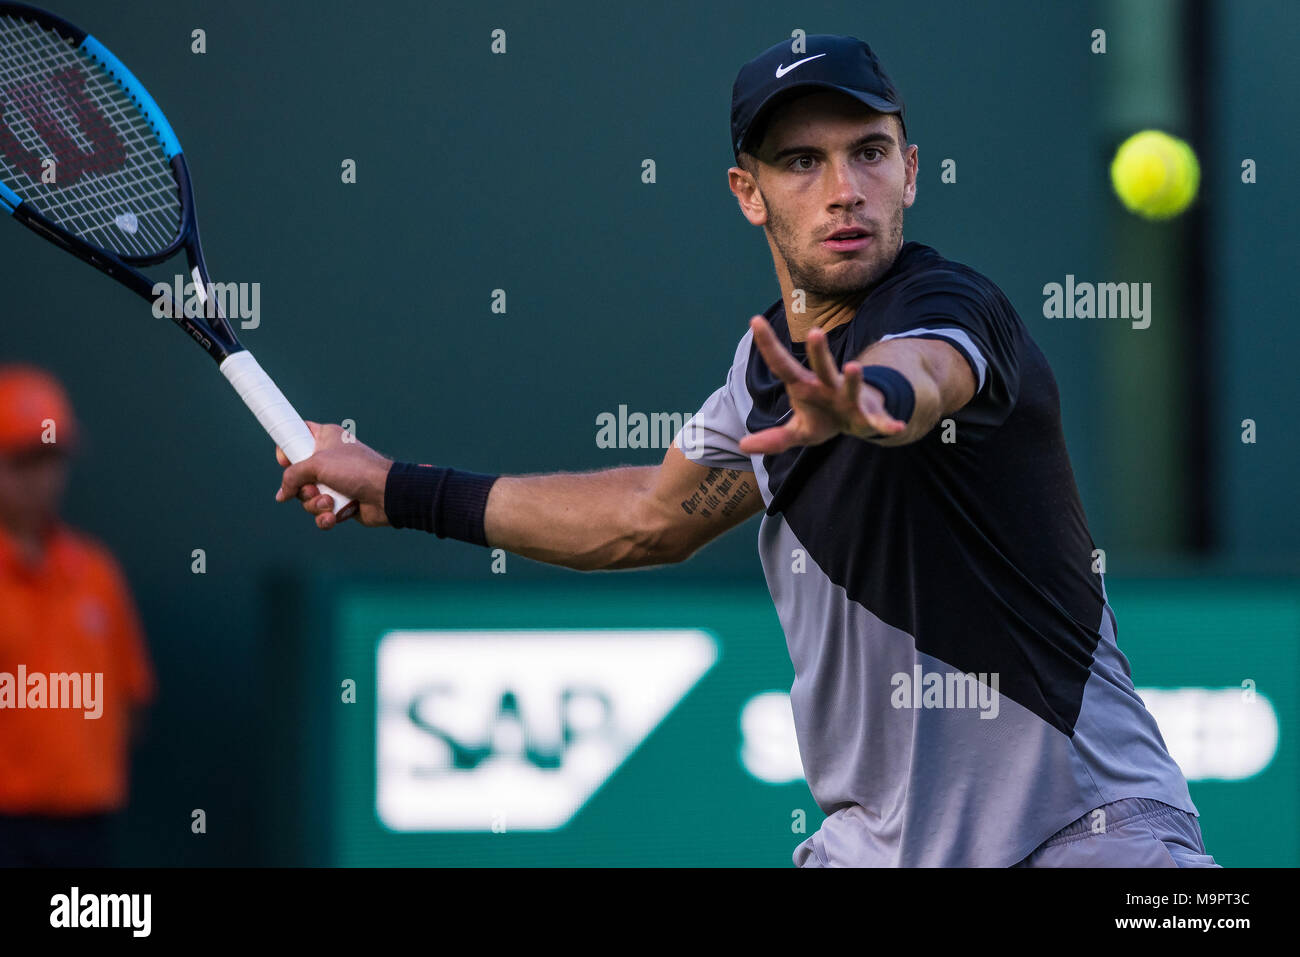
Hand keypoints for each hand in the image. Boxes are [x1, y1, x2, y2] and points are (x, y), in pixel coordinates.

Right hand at [275, 422, 392, 529]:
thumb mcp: (317, 465)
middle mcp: (329, 458)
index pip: (297, 435)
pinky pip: (322, 512)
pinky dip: (325, 516)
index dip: (288, 449)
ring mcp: (335, 481)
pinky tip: (333, 517)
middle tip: (314, 489)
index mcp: (325, 438)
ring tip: (330, 503)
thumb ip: (292, 476)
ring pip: (309, 497)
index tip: (285, 461)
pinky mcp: (341, 501)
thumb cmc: (355, 470)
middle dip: (303, 489)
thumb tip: (281, 494)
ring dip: (315, 504)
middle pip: (298, 475)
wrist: (387, 494)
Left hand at [738, 315, 906, 454]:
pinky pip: (880, 420)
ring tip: (855, 366)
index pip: (783, 365)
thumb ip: (773, 438)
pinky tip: (896, 427)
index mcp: (806, 386)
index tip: (755, 320)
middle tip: (814, 331)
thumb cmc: (823, 417)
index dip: (769, 345)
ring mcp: (850, 399)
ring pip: (852, 386)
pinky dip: (887, 424)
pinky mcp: (869, 416)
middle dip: (819, 352)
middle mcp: (829, 386)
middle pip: (822, 367)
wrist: (858, 420)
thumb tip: (742, 446)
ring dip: (854, 378)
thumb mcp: (798, 430)